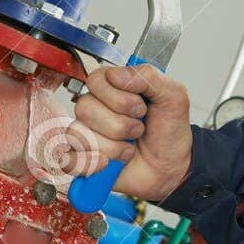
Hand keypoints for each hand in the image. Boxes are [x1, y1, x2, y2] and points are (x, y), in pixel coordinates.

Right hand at [57, 64, 193, 201]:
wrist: (172, 168)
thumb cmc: (170, 132)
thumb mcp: (173, 96)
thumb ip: (148, 76)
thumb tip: (117, 75)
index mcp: (114, 88)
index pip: (95, 81)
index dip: (118, 96)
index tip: (141, 107)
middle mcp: (96, 108)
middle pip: (84, 107)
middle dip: (119, 124)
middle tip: (138, 129)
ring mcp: (88, 134)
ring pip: (78, 133)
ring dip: (112, 146)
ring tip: (129, 149)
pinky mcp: (83, 159)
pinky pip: (70, 159)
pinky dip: (91, 163)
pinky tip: (109, 163)